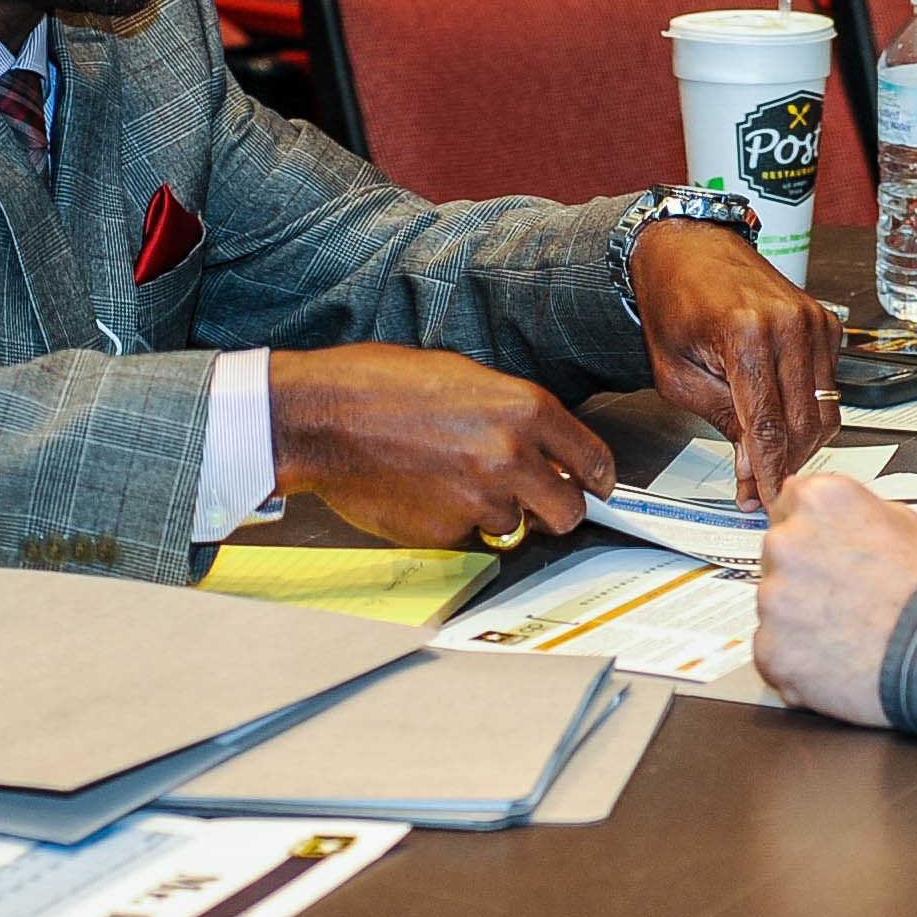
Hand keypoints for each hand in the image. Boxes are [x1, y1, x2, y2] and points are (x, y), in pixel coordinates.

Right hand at [267, 344, 612, 548]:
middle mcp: (513, 456)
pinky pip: (469, 538)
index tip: (593, 486)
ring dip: (494, 514)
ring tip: (452, 482)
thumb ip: (513, 415)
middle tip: (531, 500)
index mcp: (525, 409)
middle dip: (553, 509)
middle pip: (568, 511)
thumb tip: (543, 445)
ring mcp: (481, 500)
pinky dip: (454, 525)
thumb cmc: (378, 385)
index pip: (594, 461)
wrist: (321, 417)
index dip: (596, 479)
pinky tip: (424, 493)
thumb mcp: (464, 378)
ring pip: (515, 527)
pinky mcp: (448, 532)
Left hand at [629, 218, 844, 503]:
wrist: (688, 249)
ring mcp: (814, 322)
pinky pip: (829, 386)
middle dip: (785, 464)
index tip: (763, 498)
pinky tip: (783, 421)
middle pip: (804, 423)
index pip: (768, 425)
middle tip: (763, 489)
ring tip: (771, 460)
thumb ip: (721, 421)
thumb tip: (751, 466)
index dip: (767, 471)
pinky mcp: (826, 324)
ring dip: (801, 443)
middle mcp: (789, 325)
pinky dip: (810, 411)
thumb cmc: (675, 301)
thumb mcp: (678, 374)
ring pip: (825, 409)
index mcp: (747, 335)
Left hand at [754, 473, 916, 724]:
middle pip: (777, 558)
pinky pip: (773, 652)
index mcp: (818, 502)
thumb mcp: (903, 521)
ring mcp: (774, 599)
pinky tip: (835, 658)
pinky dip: (797, 660)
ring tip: (846, 632)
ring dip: (799, 620)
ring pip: (775, 607)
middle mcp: (787, 543)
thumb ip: (850, 511)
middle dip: (803, 578)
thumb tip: (826, 510)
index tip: (826, 555)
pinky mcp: (770, 649)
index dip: (812, 536)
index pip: (788, 506)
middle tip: (845, 599)